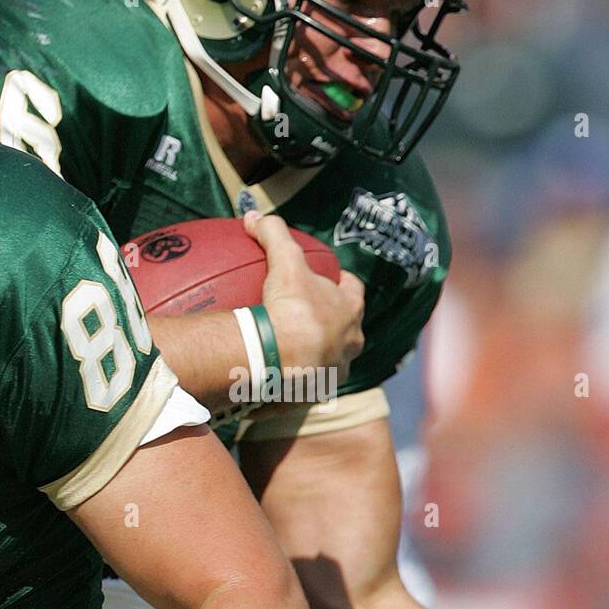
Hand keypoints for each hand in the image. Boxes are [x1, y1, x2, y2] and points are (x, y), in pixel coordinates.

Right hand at [245, 211, 364, 385]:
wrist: (281, 360)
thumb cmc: (293, 309)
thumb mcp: (284, 263)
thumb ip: (273, 235)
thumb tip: (254, 215)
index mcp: (350, 310)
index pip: (354, 291)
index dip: (343, 284)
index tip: (332, 280)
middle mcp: (351, 342)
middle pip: (347, 329)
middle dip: (333, 323)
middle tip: (310, 316)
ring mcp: (336, 371)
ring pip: (332, 360)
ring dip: (318, 355)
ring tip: (294, 350)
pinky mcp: (316, 393)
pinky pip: (308, 385)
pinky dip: (298, 380)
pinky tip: (278, 376)